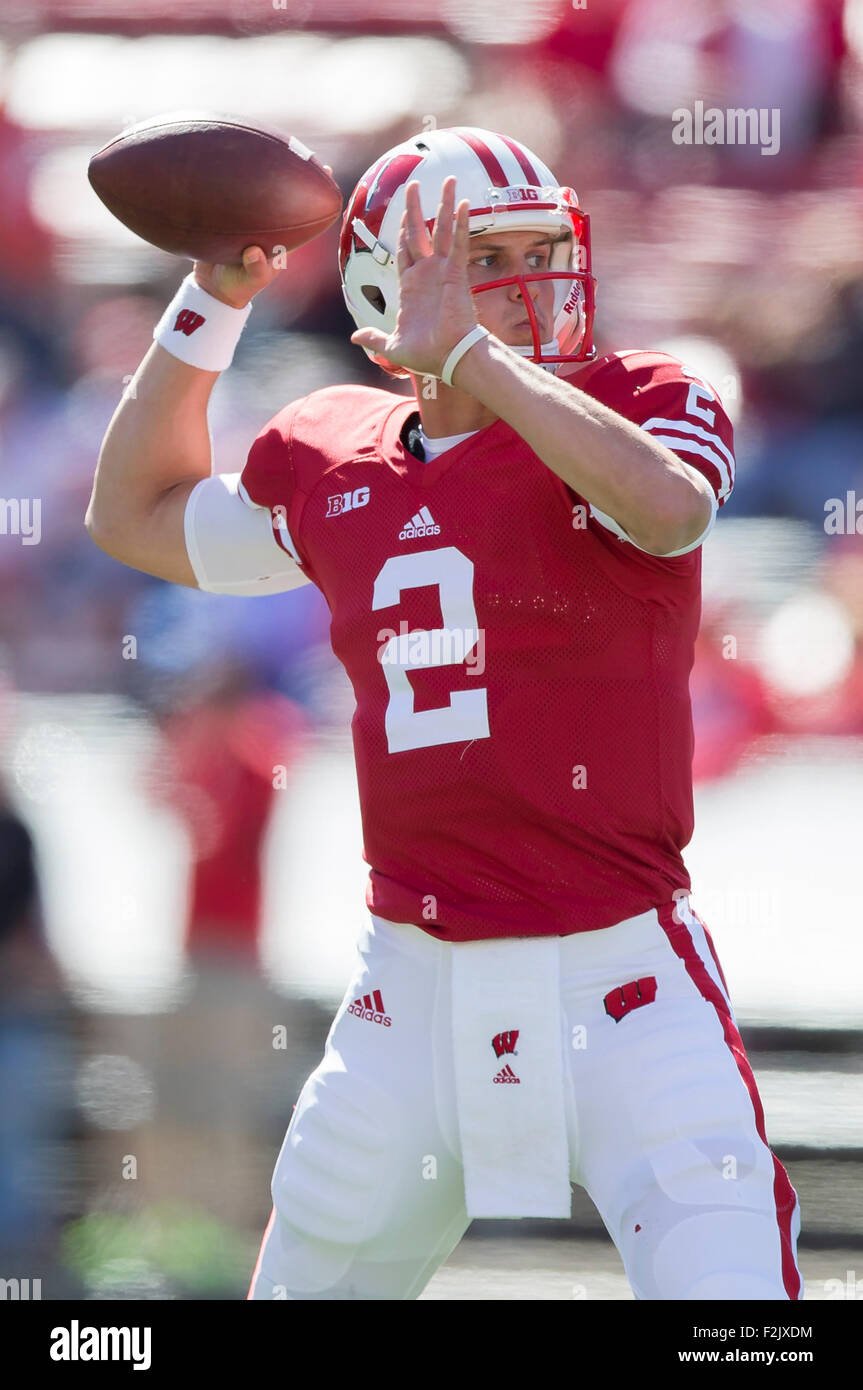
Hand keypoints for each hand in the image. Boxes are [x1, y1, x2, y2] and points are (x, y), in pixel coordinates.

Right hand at [196, 164, 334, 308]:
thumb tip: (255, 253)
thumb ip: (255, 270)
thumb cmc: (237, 286)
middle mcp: (270, 225)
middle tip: (307, 150)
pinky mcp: (231, 215)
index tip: (327, 171)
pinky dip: (237, 177)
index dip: (316, 193)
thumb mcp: (249, 281)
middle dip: (296, 172)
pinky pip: (237, 192)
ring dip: (267, 169)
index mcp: (281, 238)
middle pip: (285, 195)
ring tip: (273, 143)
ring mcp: (251, 218)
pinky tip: (232, 156)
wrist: (211, 286)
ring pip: (262, 190)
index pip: (303, 212)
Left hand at [350, 176, 478, 376]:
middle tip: (415, 183)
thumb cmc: (427, 354)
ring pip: (442, 230)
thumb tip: (355, 338)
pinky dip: (461, 223)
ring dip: (444, 204)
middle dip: (416, 207)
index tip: (404, 211)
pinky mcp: (456, 273)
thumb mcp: (393, 345)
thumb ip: (374, 338)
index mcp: (411, 287)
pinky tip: (463, 202)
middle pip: (419, 232)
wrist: (449, 358)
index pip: (404, 249)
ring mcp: (442, 271)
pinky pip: (459, 243)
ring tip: (448, 179)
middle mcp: (427, 274)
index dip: (402, 229)